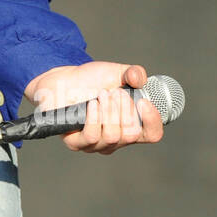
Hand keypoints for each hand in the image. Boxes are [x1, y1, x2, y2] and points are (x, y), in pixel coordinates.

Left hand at [24, 62, 163, 154]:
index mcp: (132, 125)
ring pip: (112, 136)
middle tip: (115, 92)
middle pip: (131, 135)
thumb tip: (138, 79)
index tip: (143, 102)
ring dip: (109, 111)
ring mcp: (96, 144)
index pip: (152, 134)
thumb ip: (134, 73)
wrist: (63, 80)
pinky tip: (92, 104)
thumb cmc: (92, 80)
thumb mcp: (117, 72)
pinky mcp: (76, 142)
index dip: (152, 121)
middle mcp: (117, 140)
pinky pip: (91, 137)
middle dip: (124, 109)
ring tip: (102, 94)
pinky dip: (94, 118)